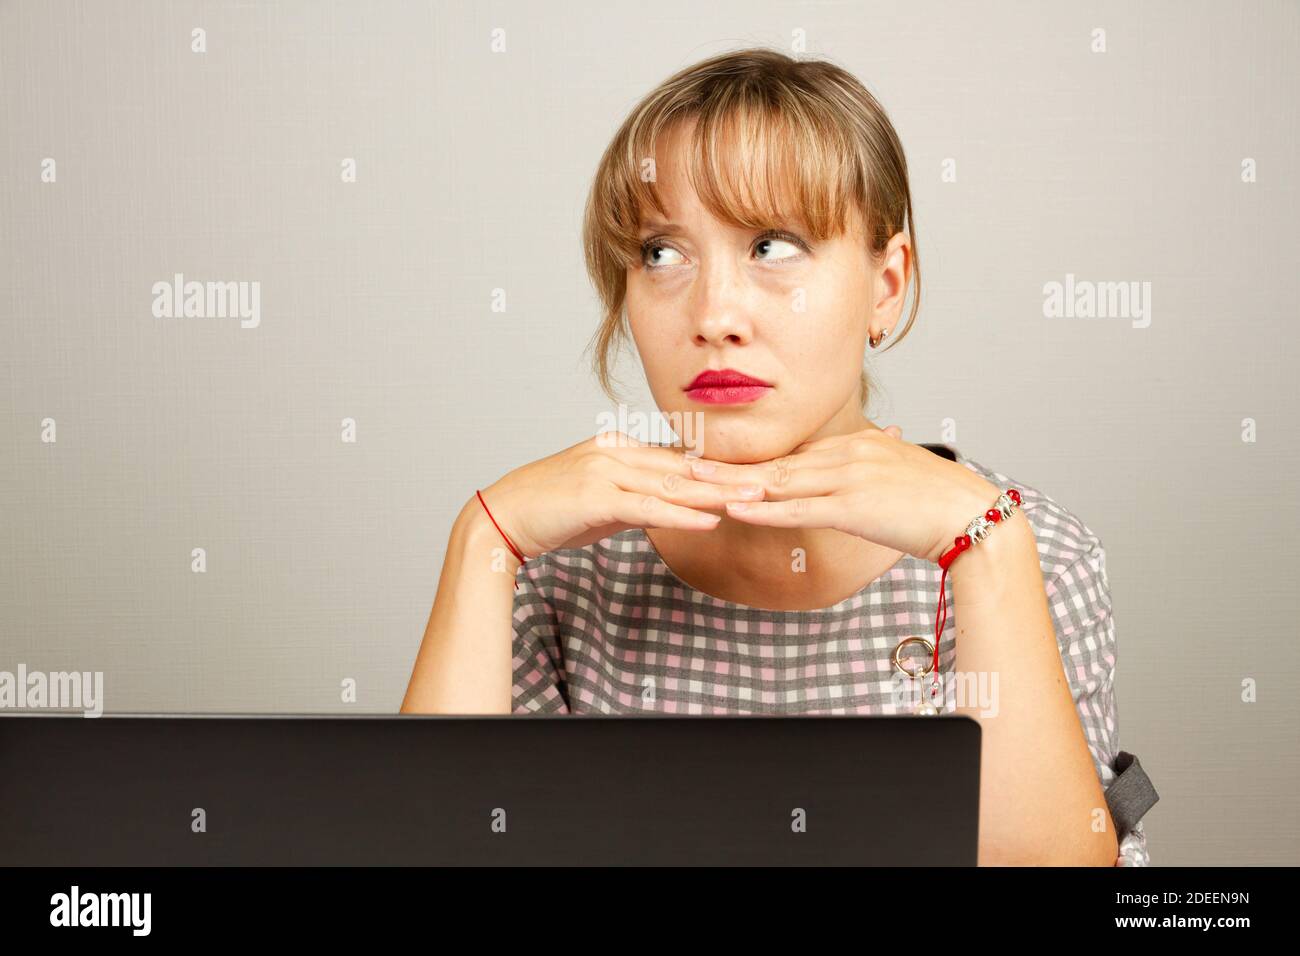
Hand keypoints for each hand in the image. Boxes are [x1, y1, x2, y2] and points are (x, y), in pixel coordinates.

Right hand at [475, 432, 763, 558]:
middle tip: (774, 481)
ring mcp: (606, 472)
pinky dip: (681, 513)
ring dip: (716, 493)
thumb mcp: (603, 504)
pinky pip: (647, 506)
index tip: (756, 475)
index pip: (680, 460)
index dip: (720, 469)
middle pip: (685, 467)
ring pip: (672, 484)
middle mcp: (617, 454)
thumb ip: (637, 500)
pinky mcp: (595, 496)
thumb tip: (669, 508)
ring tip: (754, 499)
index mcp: (621, 450)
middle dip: (730, 476)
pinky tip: (709, 519)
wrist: (502, 518)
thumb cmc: (551, 513)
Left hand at [684, 425, 1001, 562]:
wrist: (974, 516)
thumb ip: (869, 470)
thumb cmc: (938, 504)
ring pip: (777, 482)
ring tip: (692, 485)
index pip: (789, 453)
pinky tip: (735, 510)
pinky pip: (799, 509)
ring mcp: (848, 478)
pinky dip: (764, 510)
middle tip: (682, 467)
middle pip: (773, 463)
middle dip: (725, 468)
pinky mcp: (853, 506)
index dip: (747, 460)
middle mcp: (845, 454)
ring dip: (732, 486)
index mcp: (853, 445)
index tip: (712, 461)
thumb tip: (855, 469)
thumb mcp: (896, 477)